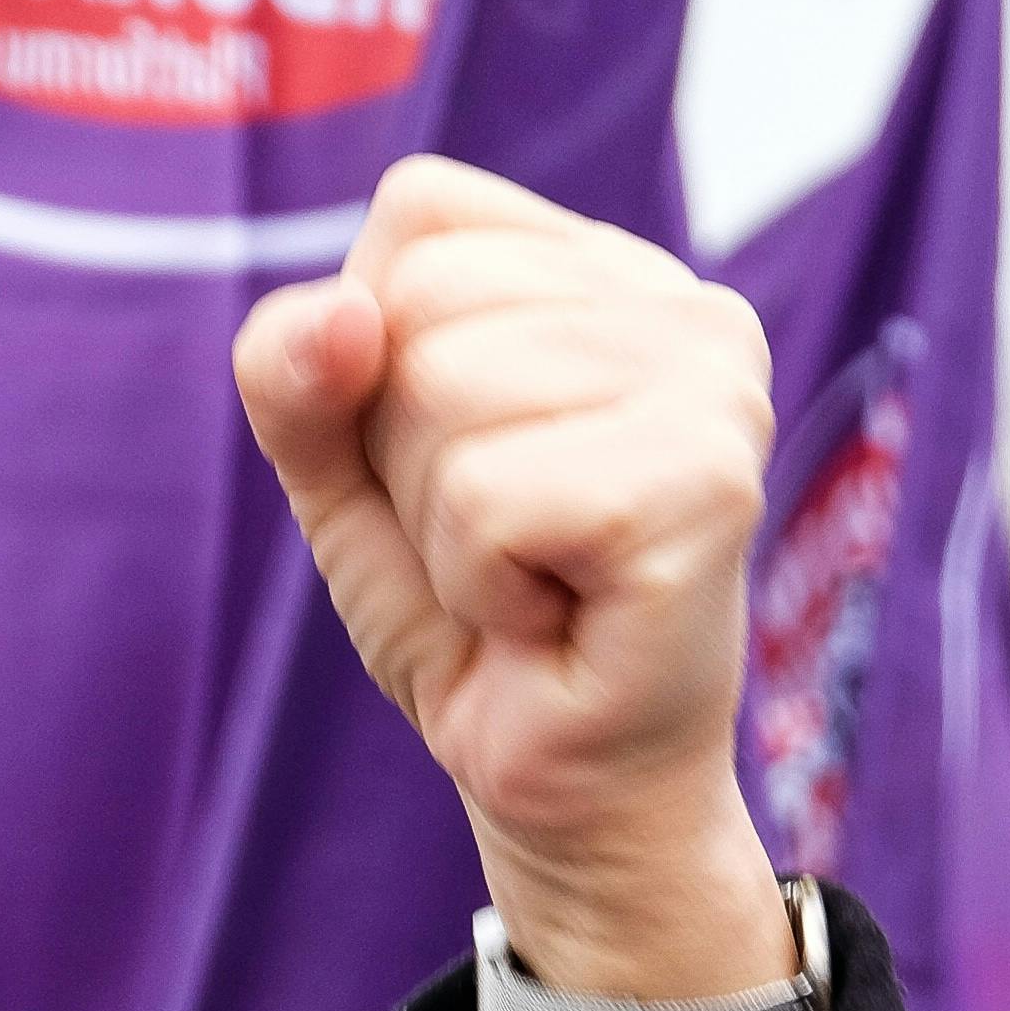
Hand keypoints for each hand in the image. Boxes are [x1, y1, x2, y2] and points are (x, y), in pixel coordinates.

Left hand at [236, 156, 784, 1010]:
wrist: (569, 796)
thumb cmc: (475, 627)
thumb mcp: (346, 478)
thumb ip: (295, 373)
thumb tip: (339, 316)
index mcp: (612, 272)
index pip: (420, 214)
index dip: (378, 357)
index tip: (467, 468)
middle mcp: (689, 306)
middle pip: (418, 303)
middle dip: (405, 455)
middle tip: (502, 547)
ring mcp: (714, 389)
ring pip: (444, 394)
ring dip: (444, 529)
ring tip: (530, 583)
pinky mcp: (704, 486)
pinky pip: (489, 497)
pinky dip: (483, 584)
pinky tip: (555, 621)